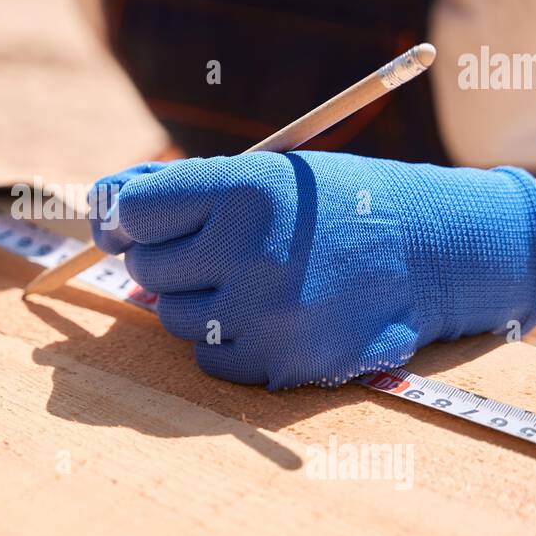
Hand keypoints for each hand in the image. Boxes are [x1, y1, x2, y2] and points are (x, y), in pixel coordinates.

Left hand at [90, 152, 535, 388]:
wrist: (433, 252)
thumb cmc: (337, 203)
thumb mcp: (267, 171)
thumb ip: (180, 188)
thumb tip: (102, 212)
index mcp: (245, 192)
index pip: (134, 211)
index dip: (129, 215)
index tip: (137, 219)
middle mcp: (251, 254)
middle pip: (147, 266)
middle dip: (168, 255)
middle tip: (215, 244)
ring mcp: (265, 316)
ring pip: (174, 316)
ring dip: (200, 298)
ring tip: (255, 276)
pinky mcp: (280, 364)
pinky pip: (208, 358)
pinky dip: (227, 339)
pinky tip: (271, 311)